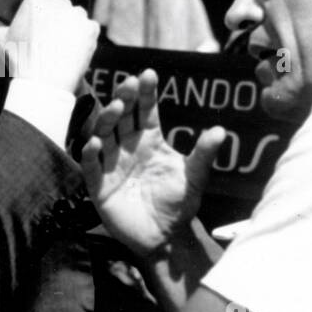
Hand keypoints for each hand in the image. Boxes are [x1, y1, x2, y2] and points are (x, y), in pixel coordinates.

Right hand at [0, 0, 98, 95]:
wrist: (42, 86)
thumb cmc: (18, 61)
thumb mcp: (0, 37)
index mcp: (34, 1)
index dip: (45, 17)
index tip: (43, 33)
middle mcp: (56, 3)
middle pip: (62, 6)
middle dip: (58, 22)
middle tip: (49, 45)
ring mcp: (76, 15)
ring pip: (76, 17)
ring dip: (71, 29)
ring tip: (59, 49)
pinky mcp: (91, 28)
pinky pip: (90, 28)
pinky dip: (84, 40)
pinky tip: (71, 52)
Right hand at [80, 70, 224, 255]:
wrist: (166, 237)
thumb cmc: (180, 204)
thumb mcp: (195, 178)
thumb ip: (204, 155)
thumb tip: (221, 131)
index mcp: (150, 140)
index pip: (146, 111)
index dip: (146, 93)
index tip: (149, 74)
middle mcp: (128, 147)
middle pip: (122, 117)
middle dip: (124, 98)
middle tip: (129, 84)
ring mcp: (112, 164)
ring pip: (104, 134)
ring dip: (107, 119)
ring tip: (116, 107)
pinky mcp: (100, 185)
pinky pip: (91, 166)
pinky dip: (90, 154)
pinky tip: (96, 143)